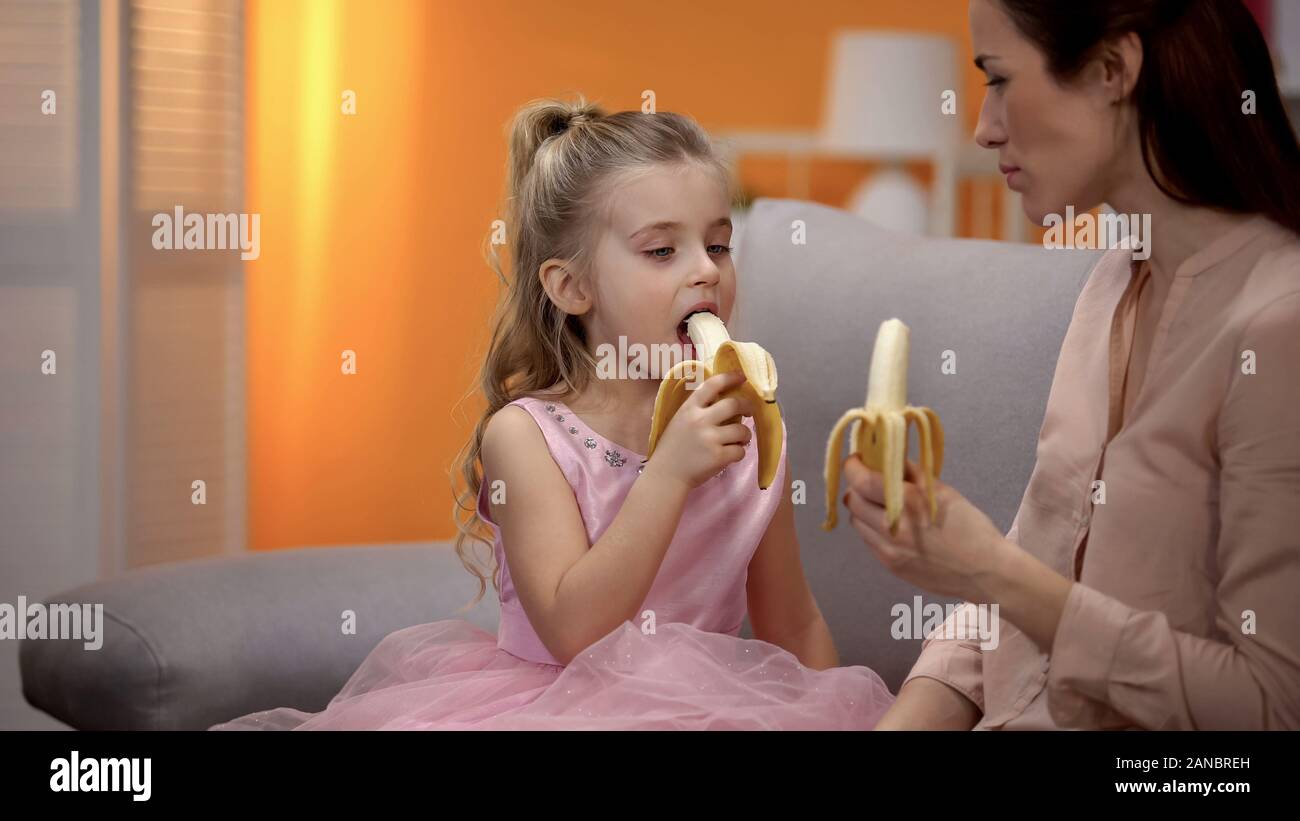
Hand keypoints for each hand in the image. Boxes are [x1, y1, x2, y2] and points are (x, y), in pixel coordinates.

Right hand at [645, 370, 753, 489]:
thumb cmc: (673, 447)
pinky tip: (730, 455)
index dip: (730, 378)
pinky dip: (739, 453)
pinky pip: (740, 451)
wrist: (666, 475)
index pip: (712, 385)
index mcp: (689, 408)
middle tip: (749, 412)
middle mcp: (700, 420)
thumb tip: (728, 401)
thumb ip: (699, 410)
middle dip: (747, 407)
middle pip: (734, 404)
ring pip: (742, 430)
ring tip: (739, 439)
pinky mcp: (718, 457)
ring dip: (745, 434)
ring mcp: (710, 438)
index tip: (742, 377)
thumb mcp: (680, 421)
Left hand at [841, 454, 1004, 600]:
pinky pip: (869, 541)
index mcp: (908, 504)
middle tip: (869, 480)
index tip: (856, 460)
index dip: (853, 467)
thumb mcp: (944, 492)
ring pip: (857, 522)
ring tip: (881, 504)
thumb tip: (890, 458)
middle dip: (857, 487)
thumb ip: (912, 474)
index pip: (862, 481)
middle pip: (853, 501)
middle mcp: (892, 528)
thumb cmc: (971, 528)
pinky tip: (891, 526)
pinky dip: (872, 528)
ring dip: (863, 509)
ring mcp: (889, 551)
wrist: (985, 572)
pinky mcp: (890, 566)